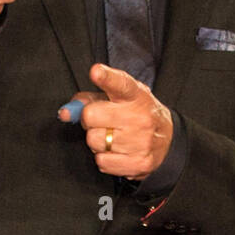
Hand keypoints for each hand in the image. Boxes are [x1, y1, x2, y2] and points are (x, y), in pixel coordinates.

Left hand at [59, 63, 173, 181]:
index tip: (96, 71)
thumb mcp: (119, 97)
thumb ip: (90, 98)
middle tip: (101, 121)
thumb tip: (66, 112)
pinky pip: (101, 161)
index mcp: (135, 95)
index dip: (106, 77)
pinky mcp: (140, 163)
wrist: (169, 139)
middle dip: (89, 119)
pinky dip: (104, 158)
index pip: (120, 83)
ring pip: (93, 141)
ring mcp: (141, 141)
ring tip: (112, 136)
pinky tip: (117, 151)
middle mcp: (140, 116)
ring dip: (97, 140)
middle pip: (90, 115)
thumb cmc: (136, 113)